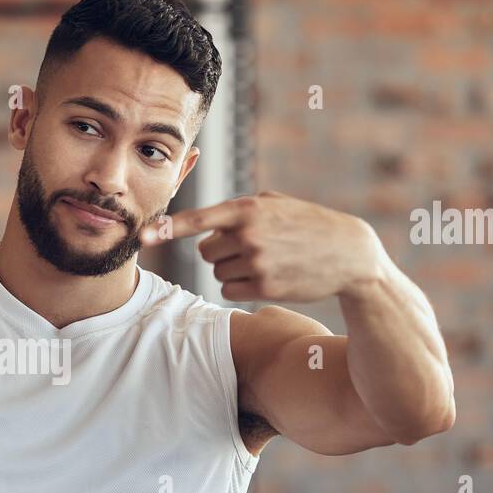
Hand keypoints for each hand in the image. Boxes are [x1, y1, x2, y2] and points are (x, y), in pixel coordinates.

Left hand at [138, 190, 387, 302]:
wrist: (349, 254)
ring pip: (218, 272)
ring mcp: (256, 262)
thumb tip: (207, 223)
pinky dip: (241, 286)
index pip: (199, 219)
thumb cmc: (309, 224)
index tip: (144, 236)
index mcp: (249, 209)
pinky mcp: (264, 287)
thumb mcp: (277, 203)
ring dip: (233, 269)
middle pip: (205, 251)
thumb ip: (241, 207)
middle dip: (221, 251)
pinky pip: (229, 290)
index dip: (168, 228)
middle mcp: (249, 235)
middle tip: (252, 246)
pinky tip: (267, 276)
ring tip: (266, 259)